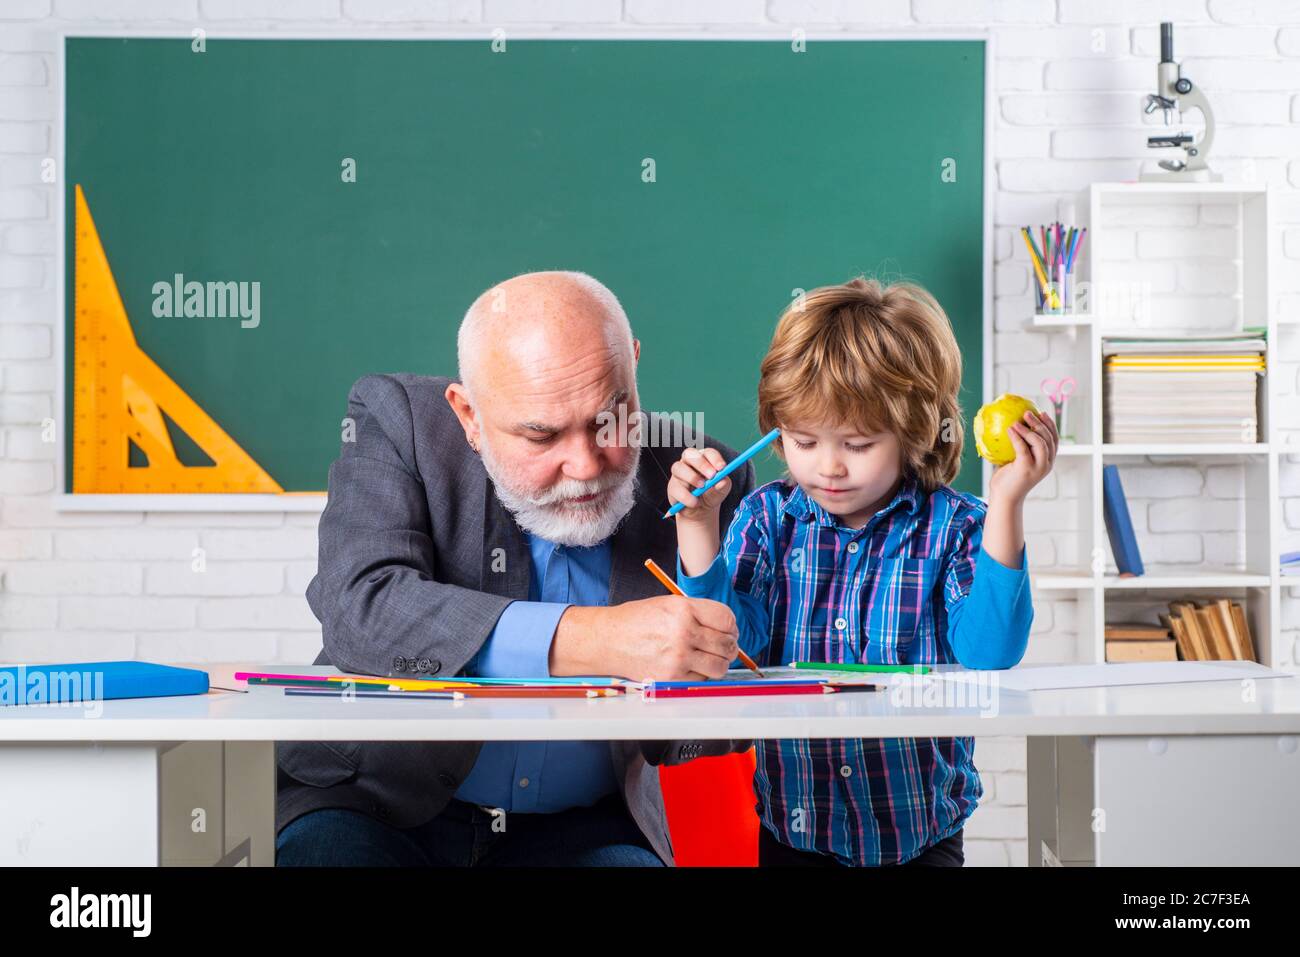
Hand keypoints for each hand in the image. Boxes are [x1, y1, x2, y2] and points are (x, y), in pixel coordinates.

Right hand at [552, 595, 738, 681]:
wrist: (608, 640)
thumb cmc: (636, 621)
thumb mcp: (668, 604)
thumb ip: (697, 613)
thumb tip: (726, 628)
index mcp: (684, 609)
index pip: (726, 618)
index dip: (732, 626)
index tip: (729, 630)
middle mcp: (684, 632)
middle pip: (727, 644)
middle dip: (730, 646)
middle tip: (724, 646)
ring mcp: (679, 657)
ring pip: (720, 666)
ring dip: (720, 663)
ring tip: (711, 658)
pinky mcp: (672, 677)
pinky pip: (702, 679)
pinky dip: (702, 675)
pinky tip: (692, 666)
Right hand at [667, 447, 730, 525]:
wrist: (700, 512)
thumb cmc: (711, 495)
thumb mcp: (721, 491)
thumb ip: (723, 485)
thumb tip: (722, 481)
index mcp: (704, 459)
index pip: (708, 453)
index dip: (714, 458)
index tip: (722, 468)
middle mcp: (688, 462)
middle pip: (689, 454)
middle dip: (701, 464)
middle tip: (712, 476)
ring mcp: (678, 474)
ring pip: (678, 468)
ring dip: (692, 477)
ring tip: (702, 489)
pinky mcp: (672, 487)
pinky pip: (676, 488)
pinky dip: (686, 496)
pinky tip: (694, 503)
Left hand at [988, 409, 1057, 503]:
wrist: (1004, 498)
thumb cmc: (1007, 479)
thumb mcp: (1016, 461)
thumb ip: (1019, 447)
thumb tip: (1011, 426)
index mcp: (1047, 462)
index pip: (1054, 440)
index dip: (1050, 425)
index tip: (1042, 413)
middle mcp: (1046, 464)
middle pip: (1049, 439)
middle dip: (1040, 423)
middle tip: (1028, 413)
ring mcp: (1038, 467)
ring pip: (1040, 442)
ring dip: (1030, 429)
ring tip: (1018, 420)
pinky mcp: (1026, 468)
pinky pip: (1023, 448)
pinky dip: (1017, 436)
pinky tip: (1010, 429)